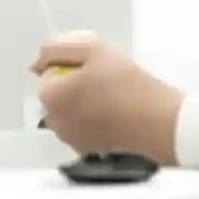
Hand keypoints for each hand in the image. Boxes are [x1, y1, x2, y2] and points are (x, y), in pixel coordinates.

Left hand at [32, 32, 183, 164]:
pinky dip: (96, 119)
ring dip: (86, 101)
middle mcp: (55, 122)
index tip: (94, 67)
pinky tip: (117, 113)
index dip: (72, 66)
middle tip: (105, 79)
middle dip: (75, 85)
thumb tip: (38, 61)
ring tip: (114, 96)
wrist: (160, 123)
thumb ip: (57, 49)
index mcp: (51, 97)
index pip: (49, 73)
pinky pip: (84, 127)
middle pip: (58, 94)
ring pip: (71, 110)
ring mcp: (71, 140)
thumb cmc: (128, 85)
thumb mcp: (92, 48)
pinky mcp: (89, 150)